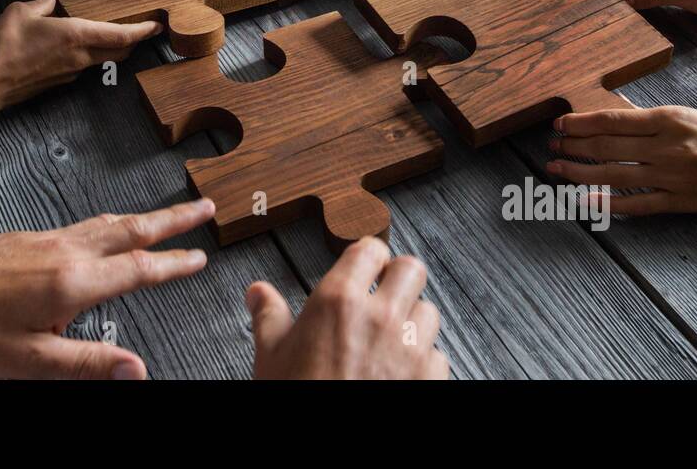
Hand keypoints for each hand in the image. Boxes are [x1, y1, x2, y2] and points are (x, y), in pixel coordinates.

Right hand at [0, 0, 160, 112]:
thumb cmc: (5, 45)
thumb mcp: (22, 11)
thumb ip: (43, 3)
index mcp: (76, 36)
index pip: (120, 35)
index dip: (142, 31)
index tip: (157, 25)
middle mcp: (80, 57)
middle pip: (120, 51)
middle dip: (134, 40)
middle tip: (142, 28)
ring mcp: (73, 72)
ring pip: (103, 58)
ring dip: (112, 47)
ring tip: (112, 32)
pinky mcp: (62, 81)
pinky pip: (84, 65)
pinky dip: (90, 54)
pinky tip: (77, 44)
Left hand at [0, 199, 215, 378]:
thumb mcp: (31, 363)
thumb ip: (88, 364)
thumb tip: (136, 370)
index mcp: (71, 283)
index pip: (137, 268)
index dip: (174, 263)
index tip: (201, 257)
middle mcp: (63, 251)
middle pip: (131, 228)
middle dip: (173, 219)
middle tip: (205, 207)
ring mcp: (45, 239)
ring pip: (106, 222)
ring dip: (144, 217)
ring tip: (168, 214)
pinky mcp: (27, 237)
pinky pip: (81, 224)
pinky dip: (109, 223)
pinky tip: (107, 230)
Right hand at [248, 237, 448, 379]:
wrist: (326, 453)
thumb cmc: (297, 398)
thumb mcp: (271, 357)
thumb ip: (269, 317)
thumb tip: (258, 293)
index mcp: (339, 301)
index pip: (370, 249)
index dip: (367, 257)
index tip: (363, 266)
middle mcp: (381, 316)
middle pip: (412, 269)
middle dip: (399, 279)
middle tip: (384, 295)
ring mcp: (411, 347)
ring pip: (429, 312)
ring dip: (413, 320)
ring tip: (389, 339)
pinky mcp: (431, 377)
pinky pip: (438, 355)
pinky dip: (424, 361)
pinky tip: (399, 372)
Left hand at [547, 106, 696, 215]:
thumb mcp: (696, 116)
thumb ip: (658, 120)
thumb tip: (618, 120)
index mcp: (671, 118)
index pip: (612, 119)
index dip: (579, 123)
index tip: (560, 124)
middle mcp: (667, 146)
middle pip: (605, 147)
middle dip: (572, 146)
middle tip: (551, 145)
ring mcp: (673, 177)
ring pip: (612, 175)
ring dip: (578, 172)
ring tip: (556, 168)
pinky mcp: (681, 202)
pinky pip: (636, 204)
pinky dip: (606, 203)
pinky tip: (583, 200)